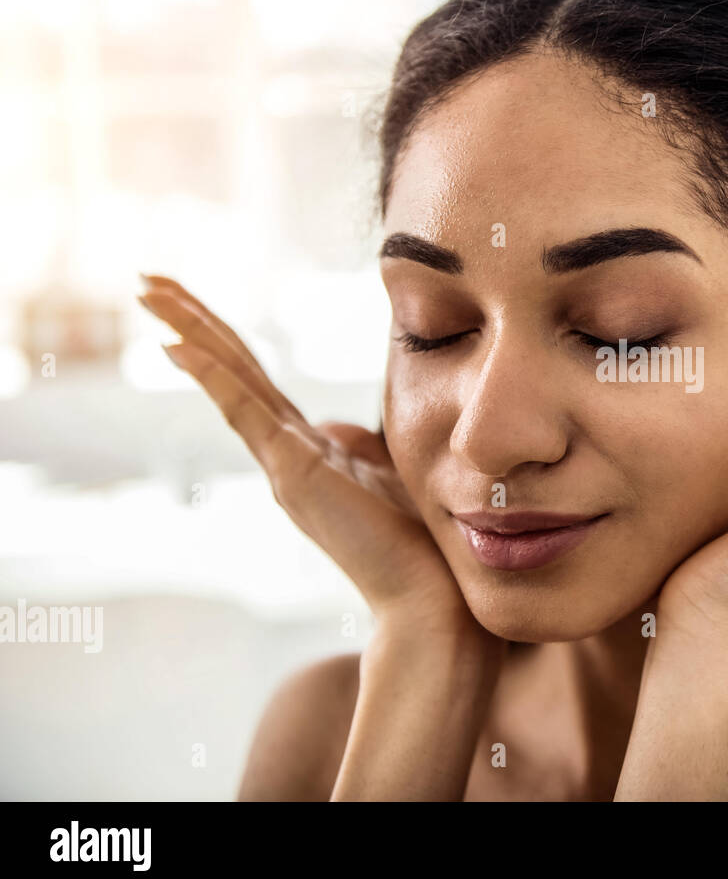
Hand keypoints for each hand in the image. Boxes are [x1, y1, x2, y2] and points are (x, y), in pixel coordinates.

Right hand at [137, 274, 494, 644]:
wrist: (430, 597)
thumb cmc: (420, 544)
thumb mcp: (392, 476)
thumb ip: (363, 448)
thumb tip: (342, 428)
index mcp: (309, 451)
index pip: (257, 380)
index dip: (225, 338)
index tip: (191, 303)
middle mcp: (287, 454)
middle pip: (233, 370)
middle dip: (193, 321)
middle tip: (147, 281)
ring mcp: (285, 464)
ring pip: (231, 381)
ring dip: (191, 332)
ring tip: (148, 291)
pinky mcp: (294, 474)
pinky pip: (246, 413)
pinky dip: (212, 377)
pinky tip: (179, 345)